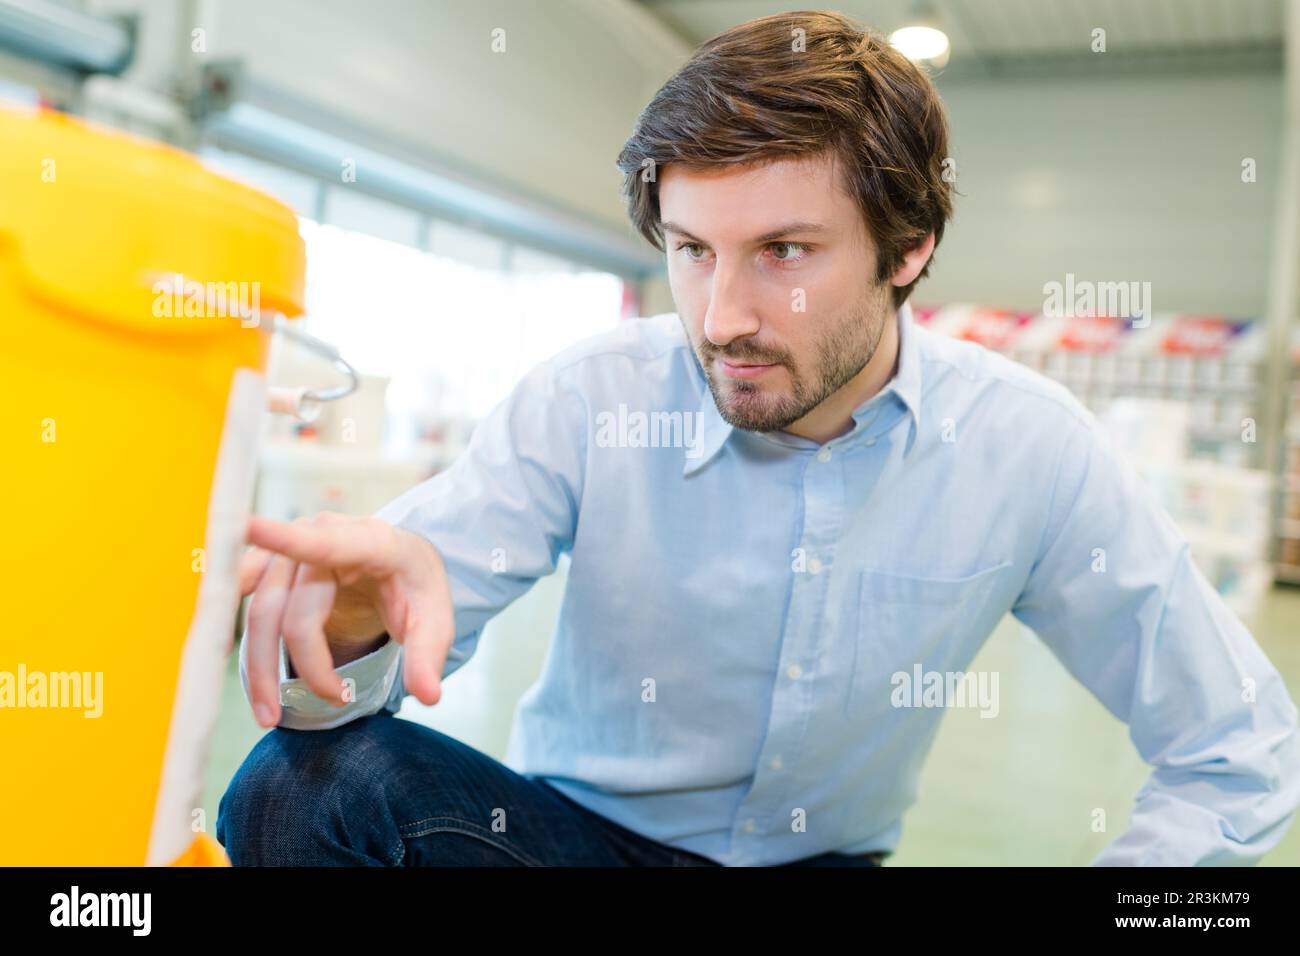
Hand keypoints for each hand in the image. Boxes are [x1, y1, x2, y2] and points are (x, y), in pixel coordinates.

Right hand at [238, 512, 452, 727]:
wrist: (396, 564)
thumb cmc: (414, 588)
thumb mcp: (435, 620)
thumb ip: (428, 656)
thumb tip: (429, 696)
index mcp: (372, 542)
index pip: (328, 545)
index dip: (287, 539)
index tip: (247, 526)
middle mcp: (322, 535)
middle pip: (292, 612)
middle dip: (307, 666)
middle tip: (338, 702)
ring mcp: (291, 549)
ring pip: (259, 614)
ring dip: (261, 669)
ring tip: (270, 715)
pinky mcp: (269, 566)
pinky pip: (240, 601)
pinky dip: (230, 632)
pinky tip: (213, 659)